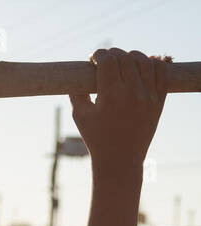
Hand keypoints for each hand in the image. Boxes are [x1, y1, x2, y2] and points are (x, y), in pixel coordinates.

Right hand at [69, 48, 168, 173]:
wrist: (120, 159)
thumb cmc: (96, 138)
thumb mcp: (80, 115)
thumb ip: (77, 92)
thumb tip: (76, 75)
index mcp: (112, 95)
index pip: (108, 60)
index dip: (98, 54)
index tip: (93, 58)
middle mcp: (133, 92)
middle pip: (125, 57)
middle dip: (113, 53)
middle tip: (105, 59)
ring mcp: (149, 95)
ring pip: (145, 60)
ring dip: (132, 56)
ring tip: (123, 61)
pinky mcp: (159, 100)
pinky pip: (162, 72)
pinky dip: (154, 63)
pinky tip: (145, 63)